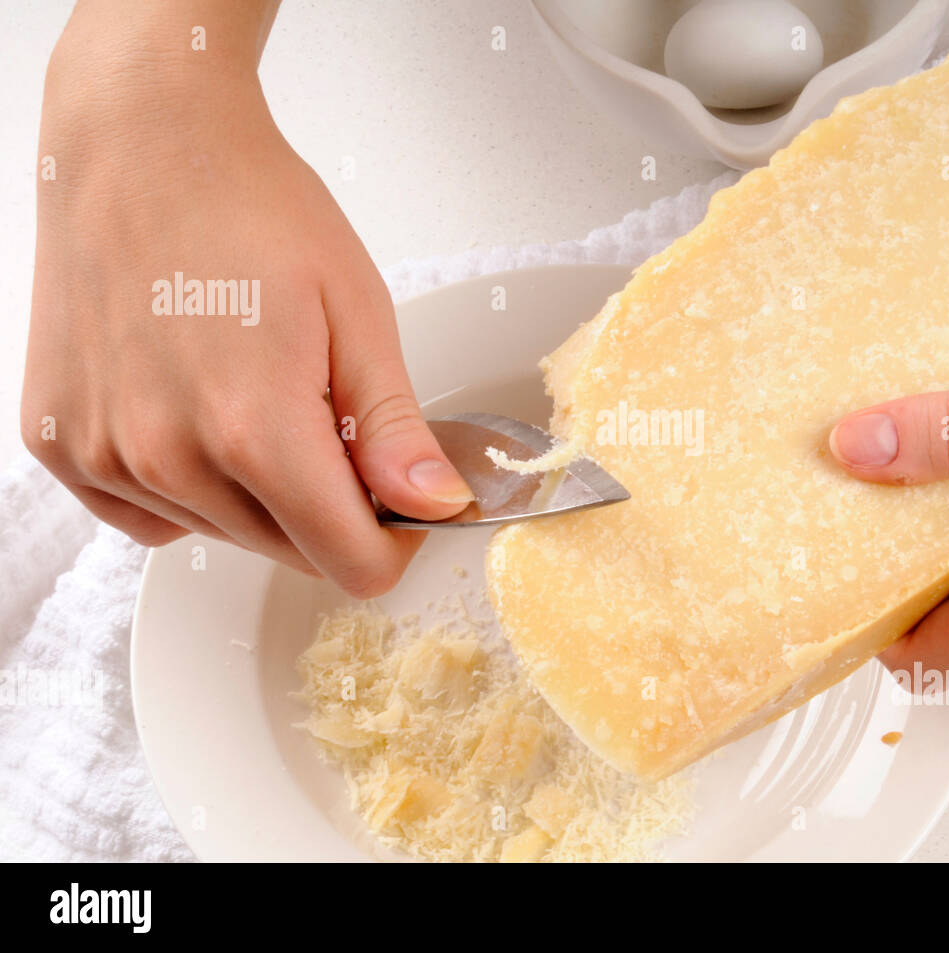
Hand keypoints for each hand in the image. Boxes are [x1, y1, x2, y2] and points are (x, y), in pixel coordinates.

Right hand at [21, 2, 471, 596]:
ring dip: (259, 494)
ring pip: (220, 533)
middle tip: (331, 419)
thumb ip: (394, 428)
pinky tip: (196, 411)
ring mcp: (103, 454)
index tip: (402, 503)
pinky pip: (147, 514)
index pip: (346, 562)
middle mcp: (169, 458)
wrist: (141, 140)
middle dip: (329, 509)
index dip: (393, 543)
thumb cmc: (251, 207)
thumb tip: (437, 505)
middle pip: (288, 552)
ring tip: (257, 391)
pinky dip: (186, 486)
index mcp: (255, 430)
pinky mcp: (58, 441)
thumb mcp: (357, 312)